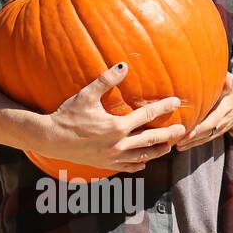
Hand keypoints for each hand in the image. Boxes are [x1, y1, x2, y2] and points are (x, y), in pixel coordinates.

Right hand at [44, 61, 186, 173]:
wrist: (51, 139)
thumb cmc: (67, 115)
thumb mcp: (86, 95)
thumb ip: (106, 80)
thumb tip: (123, 65)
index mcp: (116, 127)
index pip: (147, 115)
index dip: (163, 107)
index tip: (176, 102)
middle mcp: (118, 145)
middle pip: (151, 139)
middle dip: (168, 134)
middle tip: (182, 130)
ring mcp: (112, 157)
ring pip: (142, 157)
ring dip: (157, 152)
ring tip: (168, 148)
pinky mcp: (105, 165)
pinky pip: (127, 167)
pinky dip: (138, 165)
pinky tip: (144, 163)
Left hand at [175, 72, 232, 149]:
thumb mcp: (232, 82)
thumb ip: (227, 80)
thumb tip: (224, 77)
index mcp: (227, 107)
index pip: (214, 118)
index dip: (202, 126)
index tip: (190, 130)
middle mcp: (224, 119)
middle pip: (208, 130)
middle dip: (194, 136)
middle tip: (180, 139)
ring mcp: (221, 127)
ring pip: (206, 137)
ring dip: (192, 142)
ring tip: (178, 145)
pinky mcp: (217, 132)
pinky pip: (205, 139)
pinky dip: (193, 144)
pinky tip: (181, 147)